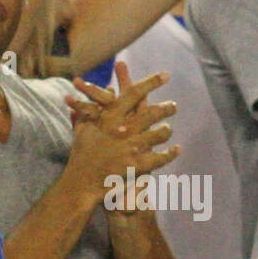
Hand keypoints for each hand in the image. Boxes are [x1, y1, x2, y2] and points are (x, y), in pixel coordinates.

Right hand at [64, 62, 179, 212]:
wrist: (81, 183)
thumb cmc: (81, 155)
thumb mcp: (83, 128)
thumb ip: (95, 107)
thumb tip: (108, 90)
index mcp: (110, 118)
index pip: (134, 94)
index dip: (151, 82)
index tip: (166, 75)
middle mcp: (124, 129)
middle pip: (153, 112)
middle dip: (167, 108)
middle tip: (173, 106)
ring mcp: (132, 147)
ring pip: (160, 133)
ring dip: (166, 130)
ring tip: (167, 129)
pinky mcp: (138, 165)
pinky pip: (162, 157)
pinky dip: (171, 153)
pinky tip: (176, 149)